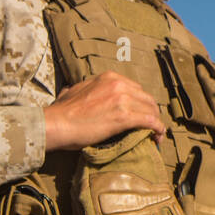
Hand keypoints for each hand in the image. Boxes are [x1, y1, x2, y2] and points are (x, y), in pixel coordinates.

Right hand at [44, 71, 166, 151]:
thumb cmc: (61, 112)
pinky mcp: (124, 116)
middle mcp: (118, 85)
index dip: (141, 102)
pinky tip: (158, 137)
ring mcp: (122, 99)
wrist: (56, 124)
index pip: (135, 89)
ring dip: (156, 122)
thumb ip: (81, 89)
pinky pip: (150, 121)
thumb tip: (73, 91)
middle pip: (146, 98)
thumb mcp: (73, 92)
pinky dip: (158, 129)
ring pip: (151, 110)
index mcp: (109, 78)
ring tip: (155, 134)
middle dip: (151, 112)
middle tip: (151, 126)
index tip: (141, 113)